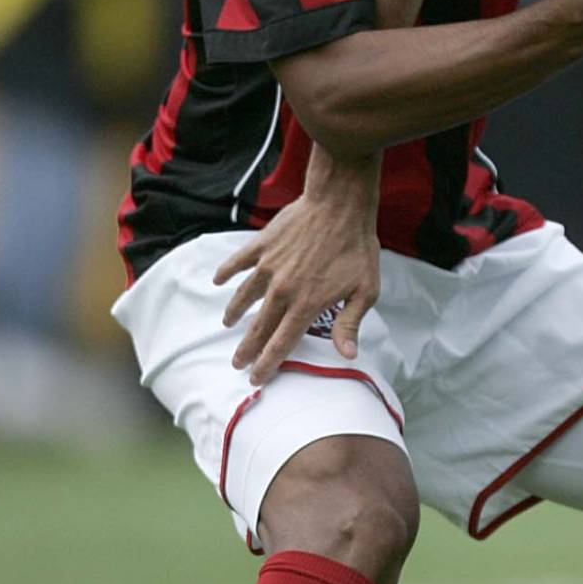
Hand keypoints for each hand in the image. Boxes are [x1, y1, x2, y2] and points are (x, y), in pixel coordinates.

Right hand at [216, 157, 382, 385]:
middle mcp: (282, 290)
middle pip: (259, 326)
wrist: (339, 205)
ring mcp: (268, 267)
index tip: (255, 378)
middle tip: (236, 363)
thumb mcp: (365, 290)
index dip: (268, 363)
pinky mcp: (262, 245)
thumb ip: (349, 323)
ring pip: (244, 296)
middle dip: (246, 348)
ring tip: (228, 323)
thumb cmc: (357, 248)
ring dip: (234, 312)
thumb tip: (346, 354)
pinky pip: (238, 262)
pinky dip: (226, 273)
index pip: (282, 343)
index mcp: (307, 305)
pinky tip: (218, 281)